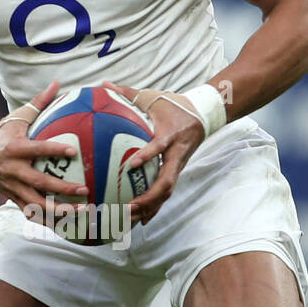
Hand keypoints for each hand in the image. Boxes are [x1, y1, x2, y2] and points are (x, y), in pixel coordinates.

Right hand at [0, 80, 89, 216]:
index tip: (74, 150)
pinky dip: (48, 221)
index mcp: (15, 149)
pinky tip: (68, 226)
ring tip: (81, 213)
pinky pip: (32, 214)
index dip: (54, 150)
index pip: (37, 149)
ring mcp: (13, 188)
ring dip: (59, 212)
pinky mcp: (13, 199)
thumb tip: (57, 83)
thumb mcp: (15, 117)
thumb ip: (38, 103)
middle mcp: (14, 171)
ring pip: (37, 205)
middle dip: (63, 189)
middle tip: (85, 191)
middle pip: (40, 183)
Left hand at [104, 83, 204, 224]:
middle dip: (148, 198)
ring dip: (149, 208)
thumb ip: (127, 93)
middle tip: (128, 208)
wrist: (203, 114)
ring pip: (166, 192)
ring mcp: (178, 166)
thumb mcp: (152, 96)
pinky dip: (153, 208)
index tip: (132, 164)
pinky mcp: (176, 172)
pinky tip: (139, 222)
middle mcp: (176, 155)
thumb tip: (104, 84)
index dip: (148, 155)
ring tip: (129, 220)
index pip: (160, 146)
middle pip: (166, 181)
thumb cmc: (173, 105)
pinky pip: (164, 194)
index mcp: (170, 135)